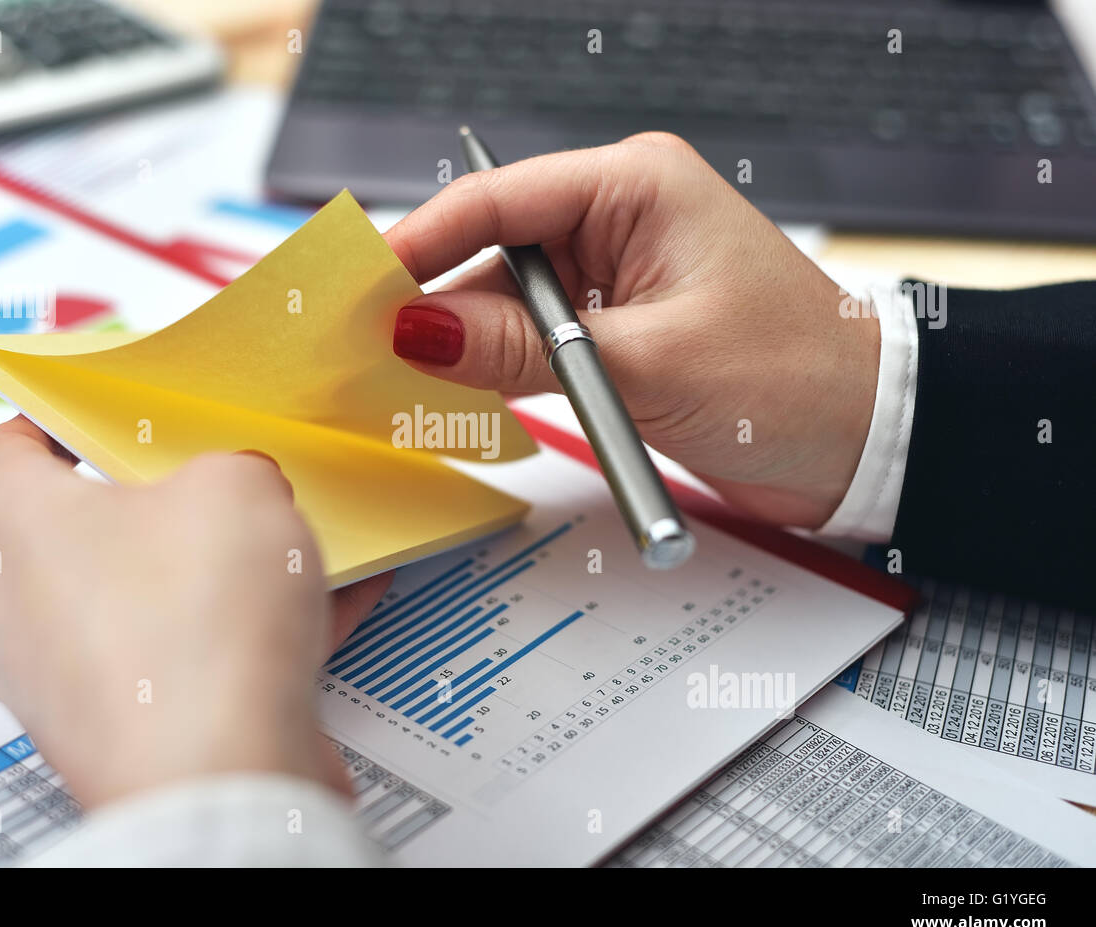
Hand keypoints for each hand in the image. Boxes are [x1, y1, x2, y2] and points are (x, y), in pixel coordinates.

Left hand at [0, 416, 390, 807]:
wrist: (220, 775)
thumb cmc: (193, 640)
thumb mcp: (237, 487)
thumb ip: (233, 467)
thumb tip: (242, 489)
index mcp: (15, 528)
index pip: (6, 449)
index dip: (62, 421)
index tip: (105, 414)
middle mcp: (20, 611)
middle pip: (81, 531)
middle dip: (158, 504)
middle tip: (214, 481)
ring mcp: (68, 683)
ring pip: (141, 603)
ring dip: (210, 574)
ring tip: (286, 548)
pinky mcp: (126, 733)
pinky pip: (187, 663)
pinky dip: (244, 636)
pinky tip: (323, 610)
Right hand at [386, 132, 879, 528]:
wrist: (866, 440)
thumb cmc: (789, 381)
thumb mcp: (645, 365)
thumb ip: (520, 350)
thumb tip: (418, 329)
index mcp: (637, 186)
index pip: (500, 200)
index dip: (421, 242)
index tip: (360, 286)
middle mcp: (621, 218)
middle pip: (493, 252)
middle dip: (437, 301)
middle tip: (368, 349)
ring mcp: (617, 275)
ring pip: (508, 302)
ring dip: (469, 345)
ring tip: (406, 384)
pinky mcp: (618, 327)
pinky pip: (534, 339)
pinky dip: (500, 369)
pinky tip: (462, 396)